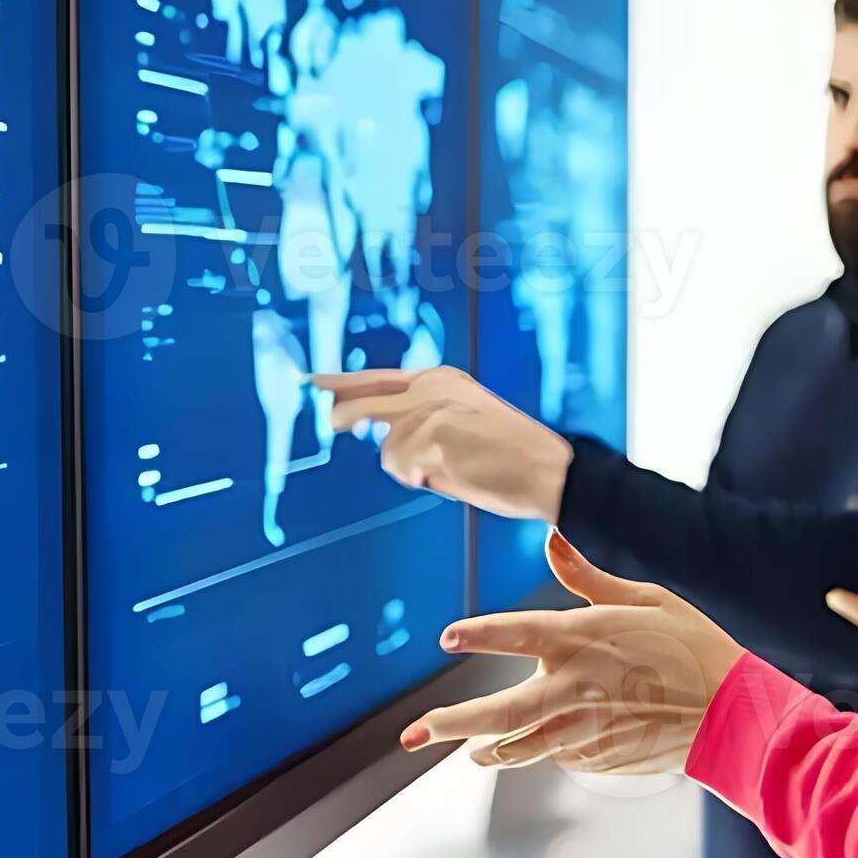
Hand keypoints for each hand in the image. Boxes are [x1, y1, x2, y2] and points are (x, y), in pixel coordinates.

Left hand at [312, 367, 571, 520]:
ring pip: (385, 449)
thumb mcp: (463, 418)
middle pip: (359, 404)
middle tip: (330, 426)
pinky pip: (402, 469)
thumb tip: (374, 433)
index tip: (309, 380)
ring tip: (449, 469)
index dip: (339, 382)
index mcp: (439, 378)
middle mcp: (430, 387)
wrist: (548, 470)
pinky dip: (422, 480)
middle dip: (342, 418)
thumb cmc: (509, 454)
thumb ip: (420, 418)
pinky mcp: (430, 438)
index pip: (375, 377)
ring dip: (409, 468)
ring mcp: (428, 411)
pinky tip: (453, 476)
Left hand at [406, 531, 746, 774]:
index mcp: (582, 639)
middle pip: (497, 712)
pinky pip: (556, 755)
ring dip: (486, 749)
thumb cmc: (693, 647)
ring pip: (517, 746)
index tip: (447, 637)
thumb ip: (586, 576)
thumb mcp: (645, 599)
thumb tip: (549, 541)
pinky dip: (543, 750)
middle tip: (414, 732)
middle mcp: (572, 688)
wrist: (732, 715)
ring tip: (466, 751)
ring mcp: (582, 730)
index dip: (476, 633)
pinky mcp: (596, 758)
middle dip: (450, 722)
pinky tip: (541, 747)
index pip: (512, 632)